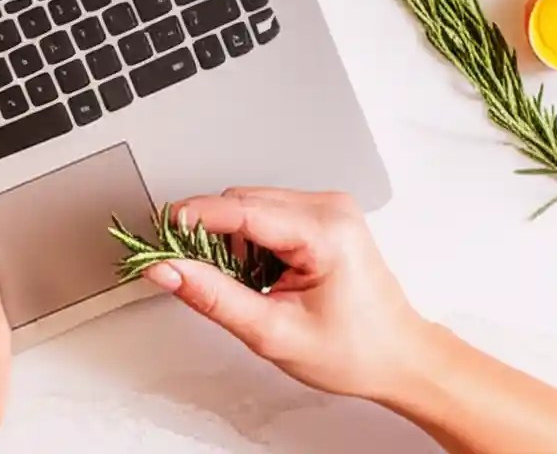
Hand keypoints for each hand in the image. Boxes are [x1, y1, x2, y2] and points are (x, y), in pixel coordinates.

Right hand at [143, 189, 426, 399]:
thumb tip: (168, 270)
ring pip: (252, 205)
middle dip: (210, 235)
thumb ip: (213, 296)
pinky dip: (252, 241)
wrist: (397, 356)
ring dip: (233, 240)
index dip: (193, 220)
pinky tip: (262, 276)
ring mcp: (330, 208)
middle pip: (242, 201)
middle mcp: (330, 208)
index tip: (159, 239)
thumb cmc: (353, 350)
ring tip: (248, 287)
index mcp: (325, 231)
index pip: (241, 209)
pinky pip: (269, 214)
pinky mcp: (325, 216)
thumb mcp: (272, 331)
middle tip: (197, 278)